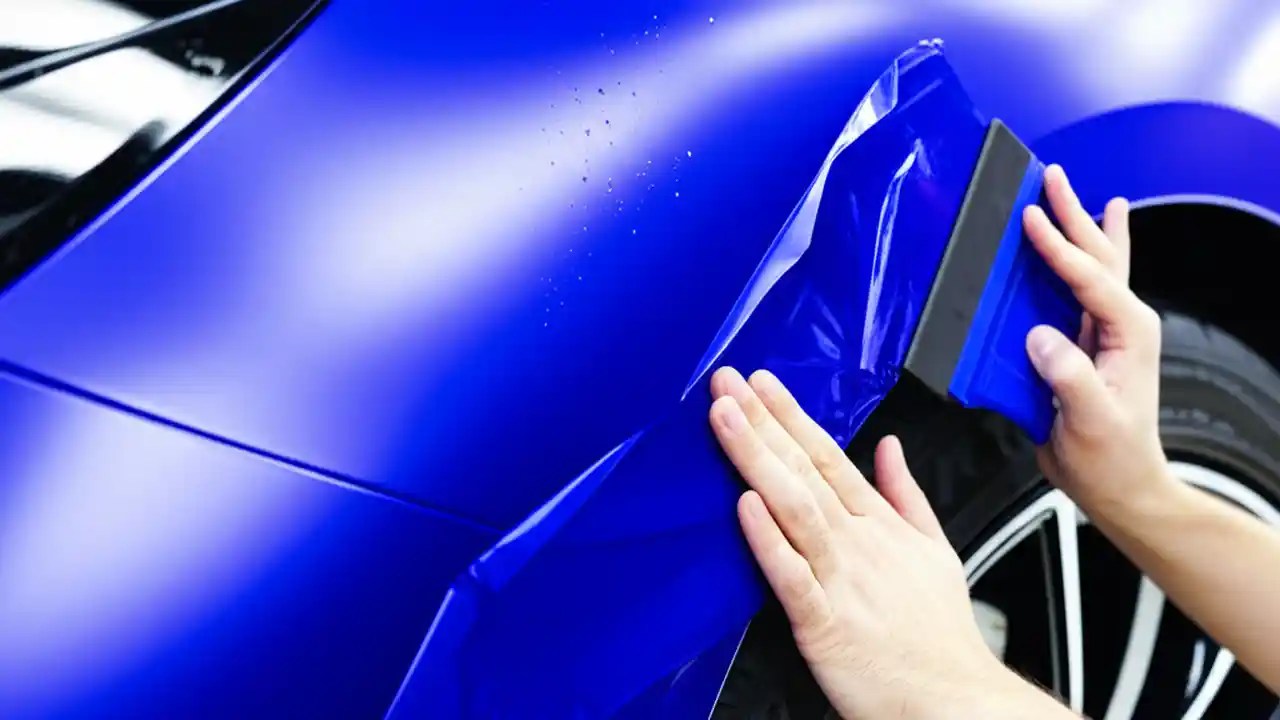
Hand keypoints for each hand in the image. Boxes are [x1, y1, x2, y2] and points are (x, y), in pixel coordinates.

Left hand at [708, 368, 1067, 719]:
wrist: (954, 700)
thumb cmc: (939, 635)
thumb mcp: (937, 550)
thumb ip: (905, 495)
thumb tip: (890, 447)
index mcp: (879, 525)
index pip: (828, 455)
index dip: (791, 416)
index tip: (762, 383)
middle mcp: (858, 543)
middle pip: (804, 469)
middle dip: (763, 421)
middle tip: (728, 381)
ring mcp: (841, 580)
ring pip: (794, 506)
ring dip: (757, 458)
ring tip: (727, 419)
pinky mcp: (824, 623)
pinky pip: (791, 575)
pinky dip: (768, 539)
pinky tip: (745, 505)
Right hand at [1023, 165, 1174, 519]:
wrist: (1120, 486)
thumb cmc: (1110, 457)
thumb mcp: (1090, 419)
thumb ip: (1068, 376)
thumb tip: (1040, 337)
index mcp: (1128, 333)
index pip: (1090, 279)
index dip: (1057, 247)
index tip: (1029, 219)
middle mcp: (1122, 324)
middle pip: (1097, 257)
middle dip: (1073, 215)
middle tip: (1051, 176)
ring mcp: (1106, 332)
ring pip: (1093, 266)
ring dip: (1079, 228)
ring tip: (1072, 193)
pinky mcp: (1086, 344)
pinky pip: (1083, 290)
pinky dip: (1082, 258)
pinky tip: (1093, 236)